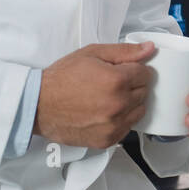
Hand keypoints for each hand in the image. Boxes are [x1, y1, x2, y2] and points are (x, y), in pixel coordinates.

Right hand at [34, 42, 155, 148]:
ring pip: (139, 111)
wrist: (39, 105)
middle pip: (144, 92)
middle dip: (132, 85)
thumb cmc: (62, 78)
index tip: (122, 70)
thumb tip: (149, 49)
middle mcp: (118, 105)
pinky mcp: (107, 140)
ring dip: (130, 103)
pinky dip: (121, 119)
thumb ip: (124, 52)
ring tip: (109, 98)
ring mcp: (114, 125)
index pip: (146, 74)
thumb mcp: (92, 54)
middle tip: (112, 83)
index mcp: (116, 81)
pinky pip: (127, 128)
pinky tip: (105, 112)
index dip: (134, 69)